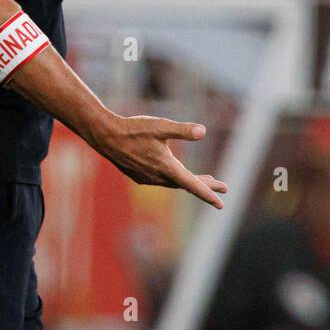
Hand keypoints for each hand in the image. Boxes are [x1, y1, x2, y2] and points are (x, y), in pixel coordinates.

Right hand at [89, 113, 227, 208]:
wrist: (106, 137)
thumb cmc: (134, 129)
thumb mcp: (160, 126)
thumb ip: (182, 130)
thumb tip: (203, 131)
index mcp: (167, 167)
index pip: (192, 184)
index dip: (208, 193)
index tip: (221, 202)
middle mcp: (158, 177)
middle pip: (187, 185)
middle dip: (206, 186)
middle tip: (223, 189)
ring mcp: (148, 179)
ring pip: (175, 183)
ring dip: (191, 182)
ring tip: (207, 179)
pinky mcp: (140, 177)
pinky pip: (162, 181)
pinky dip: (176, 180)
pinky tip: (176, 174)